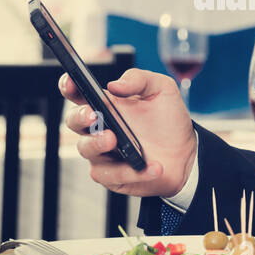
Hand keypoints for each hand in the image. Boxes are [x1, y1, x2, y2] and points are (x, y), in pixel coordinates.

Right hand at [60, 68, 196, 198]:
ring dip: (98, 144)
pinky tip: (153, 166)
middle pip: (73, 121)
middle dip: (80, 117)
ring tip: (115, 139)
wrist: (186, 152)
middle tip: (94, 115)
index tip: (71, 82)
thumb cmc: (168, 119)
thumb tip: (115, 85)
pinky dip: (132, 171)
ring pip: (86, 149)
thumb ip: (139, 79)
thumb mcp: (161, 90)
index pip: (78, 93)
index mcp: (105, 104)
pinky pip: (112, 174)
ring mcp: (103, 153)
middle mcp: (99, 128)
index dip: (68, 86)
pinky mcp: (112, 175)